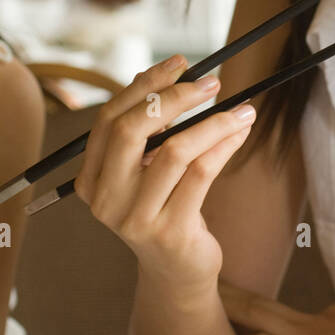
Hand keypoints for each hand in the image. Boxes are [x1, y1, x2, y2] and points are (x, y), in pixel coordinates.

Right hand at [73, 55, 256, 284]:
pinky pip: (201, 174)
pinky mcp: (171, 231)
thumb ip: (147, 132)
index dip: (144, 86)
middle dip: (175, 98)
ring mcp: (135, 218)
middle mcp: (105, 199)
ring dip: (214, 122)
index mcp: (91, 179)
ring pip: (175, 151)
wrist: (177, 271)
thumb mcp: (146, 172)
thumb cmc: (163, 210)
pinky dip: (224, 145)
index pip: (110, 119)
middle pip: (132, 130)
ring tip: (243, 110)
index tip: (179, 63)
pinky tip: (240, 132)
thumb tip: (166, 76)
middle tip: (211, 83)